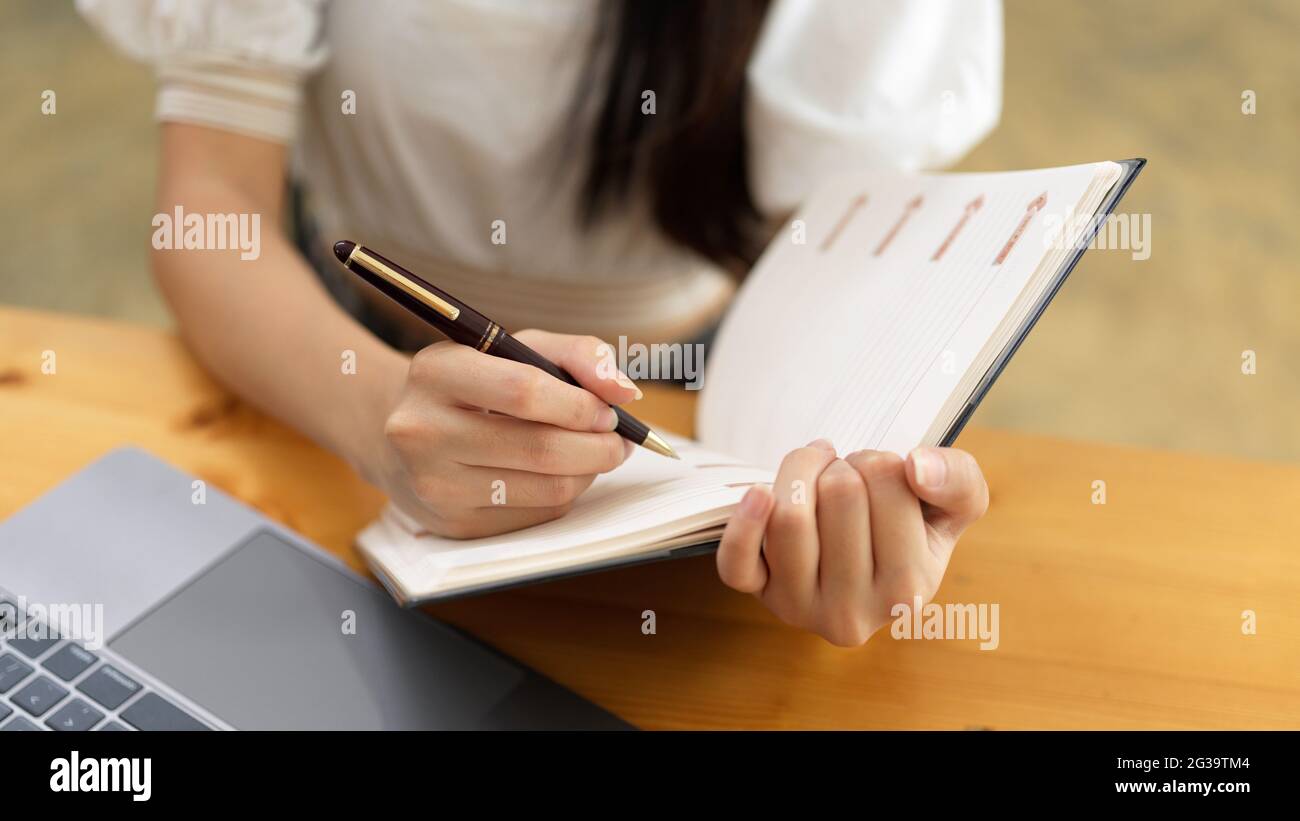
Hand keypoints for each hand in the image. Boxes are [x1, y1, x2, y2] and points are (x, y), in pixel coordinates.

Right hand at [369, 329, 639, 538]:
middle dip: (599, 446)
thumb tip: (625, 391)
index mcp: (436, 372)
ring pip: (547, 488)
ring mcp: (435, 485)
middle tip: (619, 439)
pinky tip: (560, 475)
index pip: (524, 391)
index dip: (580, 404)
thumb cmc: (472, 385)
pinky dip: (564, 495)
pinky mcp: (454, 524)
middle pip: (541, 448)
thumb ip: (577, 354)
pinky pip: (537, 514)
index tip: (609, 409)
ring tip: (595, 453)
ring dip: (589, 472)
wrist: (398, 437)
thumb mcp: (513, 348)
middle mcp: (424, 431)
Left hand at [716, 440, 988, 645]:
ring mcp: (799, 607)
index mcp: (909, 590)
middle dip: (842, 463)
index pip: (891, 482)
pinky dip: (743, 522)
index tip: (884, 477)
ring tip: (815, 474)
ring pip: (790, 517)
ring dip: (800, 471)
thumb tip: (917, 466)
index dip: (882, 461)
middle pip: (840, 492)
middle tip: (848, 476)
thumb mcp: (953, 505)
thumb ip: (958, 480)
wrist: (861, 555)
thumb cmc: (910, 526)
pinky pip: (738, 560)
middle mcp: (854, 612)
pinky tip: (759, 493)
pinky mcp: (758, 593)